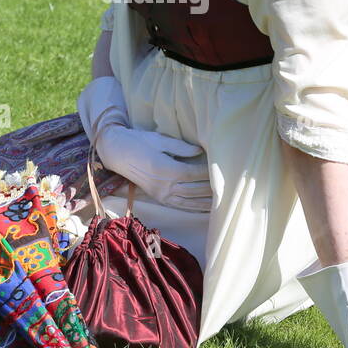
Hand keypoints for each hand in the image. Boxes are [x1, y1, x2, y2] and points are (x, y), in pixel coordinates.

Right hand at [77, 75, 211, 211]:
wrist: (117, 153)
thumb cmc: (139, 141)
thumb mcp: (160, 140)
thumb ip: (181, 148)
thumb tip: (200, 151)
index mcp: (166, 168)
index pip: (194, 173)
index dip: (209, 172)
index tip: (224, 169)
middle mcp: (164, 185)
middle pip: (194, 189)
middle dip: (212, 188)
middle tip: (230, 186)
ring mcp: (161, 194)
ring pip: (189, 201)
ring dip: (206, 202)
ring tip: (224, 201)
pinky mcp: (158, 198)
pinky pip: (180, 205)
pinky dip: (194, 207)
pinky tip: (206, 208)